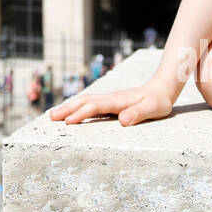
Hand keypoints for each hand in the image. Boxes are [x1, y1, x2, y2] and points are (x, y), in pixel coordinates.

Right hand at [48, 81, 174, 126]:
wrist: (161, 89)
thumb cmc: (157, 101)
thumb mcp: (152, 109)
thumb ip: (138, 114)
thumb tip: (123, 120)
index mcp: (117, 100)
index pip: (94, 107)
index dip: (81, 114)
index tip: (68, 122)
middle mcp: (109, 98)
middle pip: (84, 101)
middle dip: (67, 109)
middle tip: (51, 117)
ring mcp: (108, 99)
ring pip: (84, 101)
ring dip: (69, 107)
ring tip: (53, 115)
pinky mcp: (110, 103)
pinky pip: (89, 104)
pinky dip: (76, 107)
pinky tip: (71, 112)